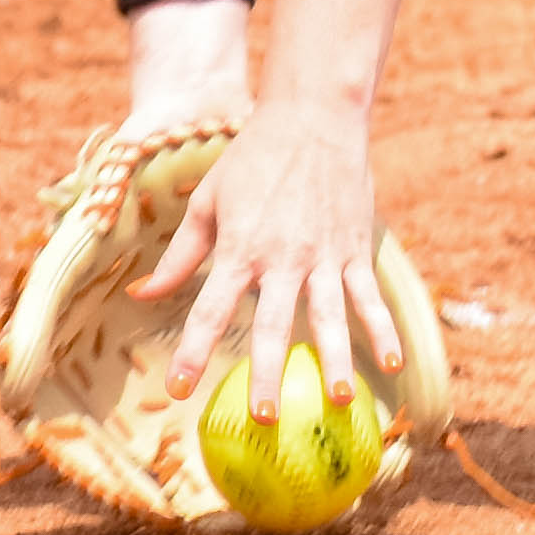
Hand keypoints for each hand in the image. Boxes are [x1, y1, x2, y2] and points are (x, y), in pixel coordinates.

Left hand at [141, 97, 381, 426]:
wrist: (314, 116)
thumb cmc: (253, 159)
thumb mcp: (208, 202)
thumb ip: (181, 255)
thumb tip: (144, 294)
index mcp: (239, 246)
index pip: (210, 307)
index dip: (193, 350)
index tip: (179, 389)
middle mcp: (282, 256)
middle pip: (273, 323)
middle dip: (268, 372)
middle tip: (265, 417)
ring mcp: (324, 254)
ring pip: (330, 316)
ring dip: (335, 359)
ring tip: (338, 400)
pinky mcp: (355, 249)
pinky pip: (369, 297)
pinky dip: (382, 331)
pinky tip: (390, 367)